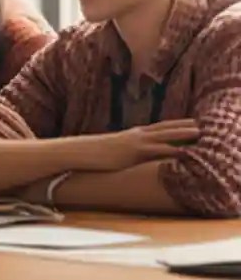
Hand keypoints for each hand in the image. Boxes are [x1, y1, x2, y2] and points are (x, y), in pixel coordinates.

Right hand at [82, 120, 199, 171]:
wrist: (80, 152)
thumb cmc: (93, 154)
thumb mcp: (112, 151)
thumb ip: (124, 151)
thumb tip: (130, 156)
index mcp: (132, 134)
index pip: (157, 128)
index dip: (172, 125)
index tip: (186, 123)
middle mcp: (136, 135)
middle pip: (164, 128)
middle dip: (182, 126)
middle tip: (199, 124)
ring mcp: (136, 143)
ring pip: (165, 136)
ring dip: (183, 134)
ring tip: (199, 133)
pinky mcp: (135, 152)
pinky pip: (158, 150)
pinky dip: (173, 150)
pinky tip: (184, 151)